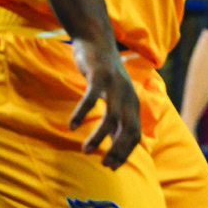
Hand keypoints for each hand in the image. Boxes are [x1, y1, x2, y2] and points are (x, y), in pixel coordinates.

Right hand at [70, 35, 141, 168]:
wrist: (97, 39)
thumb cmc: (104, 74)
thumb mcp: (113, 98)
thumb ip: (116, 119)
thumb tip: (115, 146)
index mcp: (132, 102)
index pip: (136, 133)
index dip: (126, 152)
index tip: (112, 167)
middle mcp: (128, 94)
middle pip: (129, 128)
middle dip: (118, 149)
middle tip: (104, 164)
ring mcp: (115, 84)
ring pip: (112, 116)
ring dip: (99, 136)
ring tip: (86, 150)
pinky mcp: (100, 76)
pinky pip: (92, 98)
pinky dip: (82, 113)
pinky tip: (72, 126)